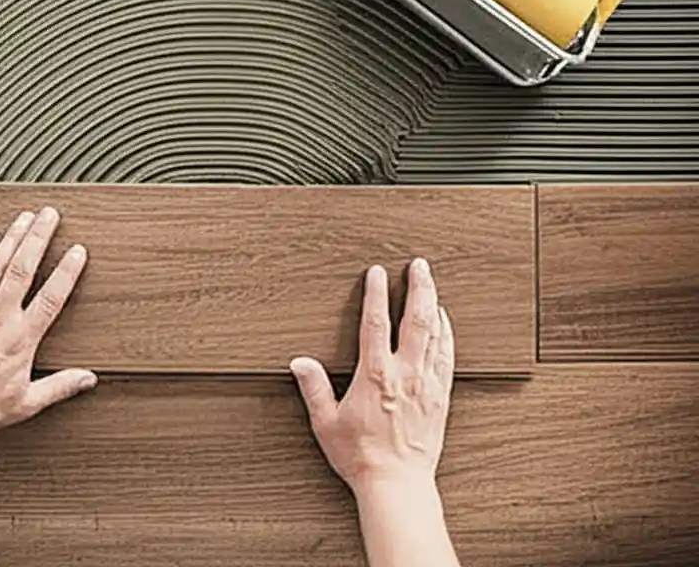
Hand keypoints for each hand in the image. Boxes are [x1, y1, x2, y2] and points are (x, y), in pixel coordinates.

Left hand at [0, 206, 96, 439]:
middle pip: (23, 269)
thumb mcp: (26, 403)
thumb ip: (60, 386)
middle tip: (50, 215)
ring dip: (12, 238)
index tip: (77, 251)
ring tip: (26, 217)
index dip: (65, 272)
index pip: (50, 298)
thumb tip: (89, 379)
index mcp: (21, 340)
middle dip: (38, 238)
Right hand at [290, 258, 453, 492]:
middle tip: (419, 265)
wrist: (396, 483)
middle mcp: (405, 374)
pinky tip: (445, 324)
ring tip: (432, 285)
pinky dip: (447, 335)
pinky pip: (448, 357)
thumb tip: (300, 362)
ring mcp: (427, 384)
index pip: (375, 322)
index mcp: (375, 375)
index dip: (376, 293)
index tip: (377, 273)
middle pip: (416, 319)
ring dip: (434, 304)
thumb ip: (314, 388)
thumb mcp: (326, 422)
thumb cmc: (360, 455)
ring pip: (435, 334)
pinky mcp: (441, 397)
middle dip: (418, 287)